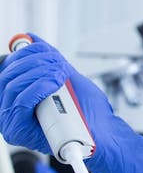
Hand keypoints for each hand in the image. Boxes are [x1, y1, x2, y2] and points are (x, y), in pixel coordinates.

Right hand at [0, 35, 142, 172]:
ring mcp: (12, 123)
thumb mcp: (65, 76)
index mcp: (17, 96)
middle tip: (58, 63)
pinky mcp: (20, 133)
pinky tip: (54, 84)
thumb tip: (31, 39)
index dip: (25, 53)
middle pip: (8, 76)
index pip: (9, 68)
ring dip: (41, 73)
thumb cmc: (87, 111)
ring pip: (13, 87)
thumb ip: (48, 58)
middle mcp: (9, 110)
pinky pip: (20, 104)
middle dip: (36, 62)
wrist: (103, 133)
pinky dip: (39, 87)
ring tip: (61, 75)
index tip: (46, 50)